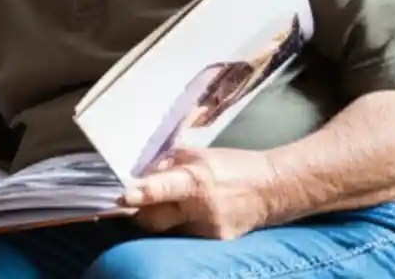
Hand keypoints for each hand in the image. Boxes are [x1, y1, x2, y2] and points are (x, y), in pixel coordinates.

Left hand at [120, 147, 278, 239]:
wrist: (272, 188)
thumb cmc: (232, 165)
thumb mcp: (199, 154)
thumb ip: (168, 165)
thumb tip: (141, 176)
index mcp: (197, 179)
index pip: (163, 190)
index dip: (141, 195)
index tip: (122, 198)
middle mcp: (201, 207)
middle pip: (156, 219)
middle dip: (139, 213)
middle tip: (129, 205)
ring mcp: (208, 228)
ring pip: (168, 229)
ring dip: (162, 218)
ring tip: (170, 205)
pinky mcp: (216, 241)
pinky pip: (185, 234)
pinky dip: (181, 224)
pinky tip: (190, 213)